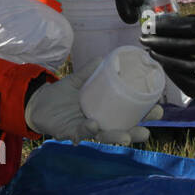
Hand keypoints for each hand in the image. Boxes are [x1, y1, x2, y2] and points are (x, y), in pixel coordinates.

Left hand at [24, 68, 162, 143]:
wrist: (37, 103)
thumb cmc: (60, 94)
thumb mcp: (77, 80)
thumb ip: (90, 71)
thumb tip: (106, 57)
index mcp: (105, 110)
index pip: (128, 114)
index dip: (144, 114)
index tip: (158, 108)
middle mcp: (99, 123)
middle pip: (121, 130)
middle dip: (135, 131)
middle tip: (147, 131)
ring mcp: (85, 129)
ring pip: (104, 136)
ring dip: (116, 136)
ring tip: (127, 136)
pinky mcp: (70, 133)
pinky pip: (81, 133)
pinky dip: (88, 129)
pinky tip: (94, 125)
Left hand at [139, 13, 194, 106]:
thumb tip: (175, 26)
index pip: (181, 26)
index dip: (164, 25)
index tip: (151, 23)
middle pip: (174, 44)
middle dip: (156, 41)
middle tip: (143, 38)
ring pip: (175, 63)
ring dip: (160, 57)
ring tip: (151, 52)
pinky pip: (182, 80)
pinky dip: (172, 73)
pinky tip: (165, 67)